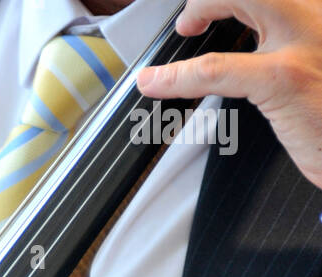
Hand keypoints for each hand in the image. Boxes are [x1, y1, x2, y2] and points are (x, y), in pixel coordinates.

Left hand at [137, 1, 321, 188]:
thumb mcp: (315, 55)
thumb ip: (286, 34)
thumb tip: (247, 31)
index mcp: (318, 6)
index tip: (217, 3)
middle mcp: (316, 9)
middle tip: (196, 14)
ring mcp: (303, 37)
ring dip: (200, 6)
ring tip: (185, 28)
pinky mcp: (284, 77)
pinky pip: (217, 69)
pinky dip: (178, 76)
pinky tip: (156, 82)